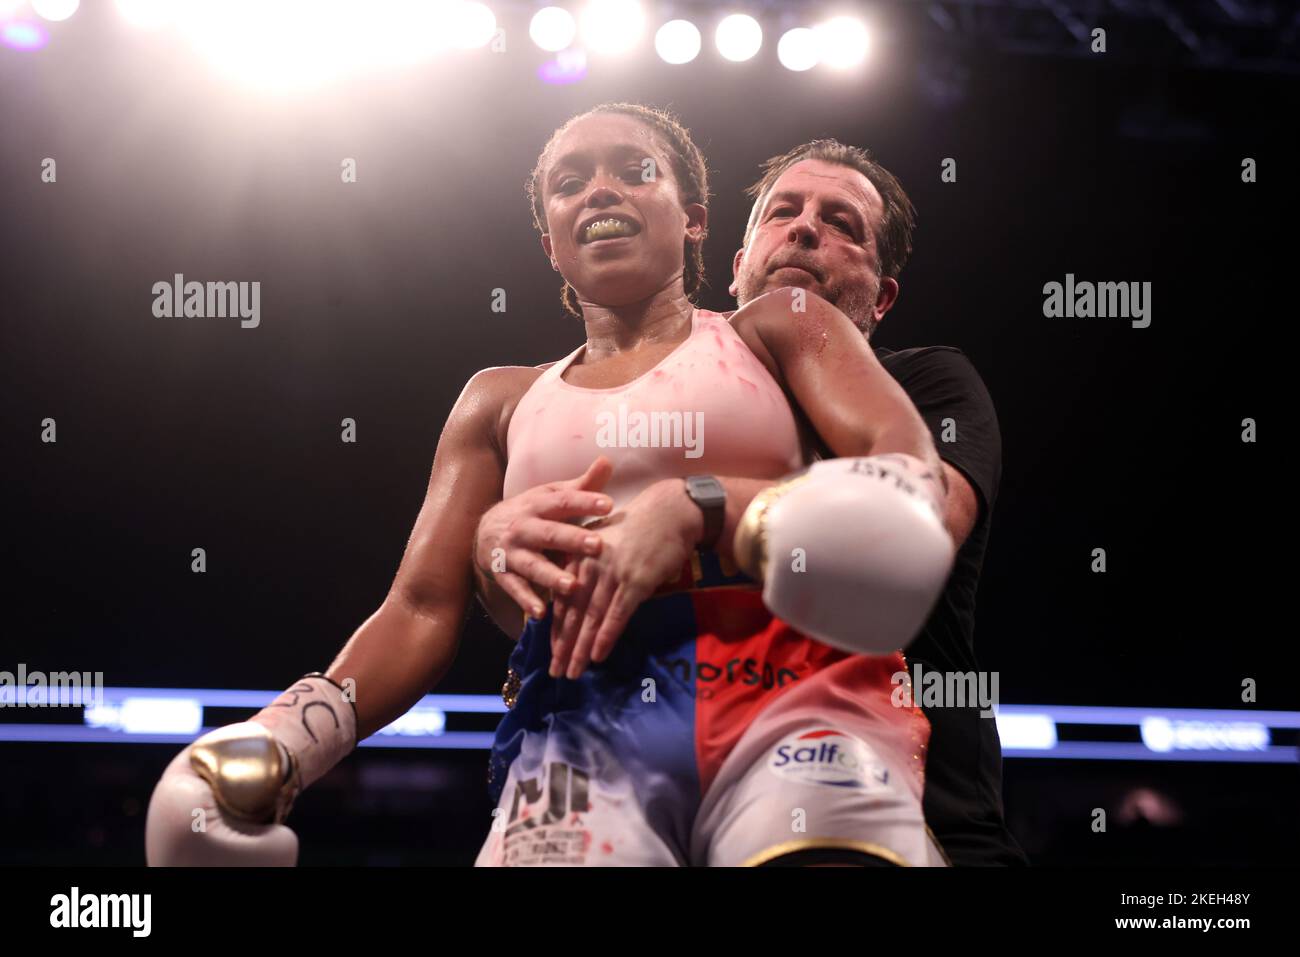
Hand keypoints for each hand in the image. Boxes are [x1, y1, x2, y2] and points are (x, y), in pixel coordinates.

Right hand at [474, 457, 614, 619]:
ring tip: (571, 586)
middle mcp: (524, 527)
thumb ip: (582, 485)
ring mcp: (512, 552)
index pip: (563, 501)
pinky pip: (515, 589)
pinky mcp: (504, 574)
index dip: (585, 501)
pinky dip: (526, 601)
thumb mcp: (552, 496)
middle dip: (572, 540)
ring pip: (533, 565)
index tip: (609, 504)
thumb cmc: (532, 513)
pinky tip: (541, 613)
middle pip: (549, 533)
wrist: (484, 530)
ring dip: (551, 576)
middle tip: (597, 546)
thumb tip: (608, 461)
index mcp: (539, 505)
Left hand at [550, 478, 703, 679]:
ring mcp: (612, 574)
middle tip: (556, 672)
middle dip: (563, 646)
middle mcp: (590, 567)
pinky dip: (606, 637)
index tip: (552, 652)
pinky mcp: (635, 581)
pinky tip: (598, 656)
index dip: (557, 629)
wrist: (670, 511)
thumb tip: (579, 593)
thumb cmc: (638, 526)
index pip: (562, 599)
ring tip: (573, 672)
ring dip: (581, 649)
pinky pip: (616, 615)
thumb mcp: (602, 540)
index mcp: (579, 557)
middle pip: (572, 613)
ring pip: (591, 619)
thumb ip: (587, 565)